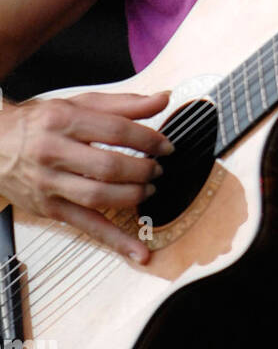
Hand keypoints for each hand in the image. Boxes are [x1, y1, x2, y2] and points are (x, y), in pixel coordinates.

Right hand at [0, 90, 172, 262]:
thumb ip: (123, 103)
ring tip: (148, 190)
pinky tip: (137, 251)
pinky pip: (86, 227)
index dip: (148, 139)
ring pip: (98, 197)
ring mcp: (50, 184)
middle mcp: (54, 152)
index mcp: (64, 120)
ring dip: (132, 196)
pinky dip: (115, 241)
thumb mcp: (78, 103)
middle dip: (142, 169)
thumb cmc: (40, 122)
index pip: (116, 131)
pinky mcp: (49, 210)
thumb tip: (162, 98)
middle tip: (157, 168)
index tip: (165, 146)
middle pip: (108, 166)